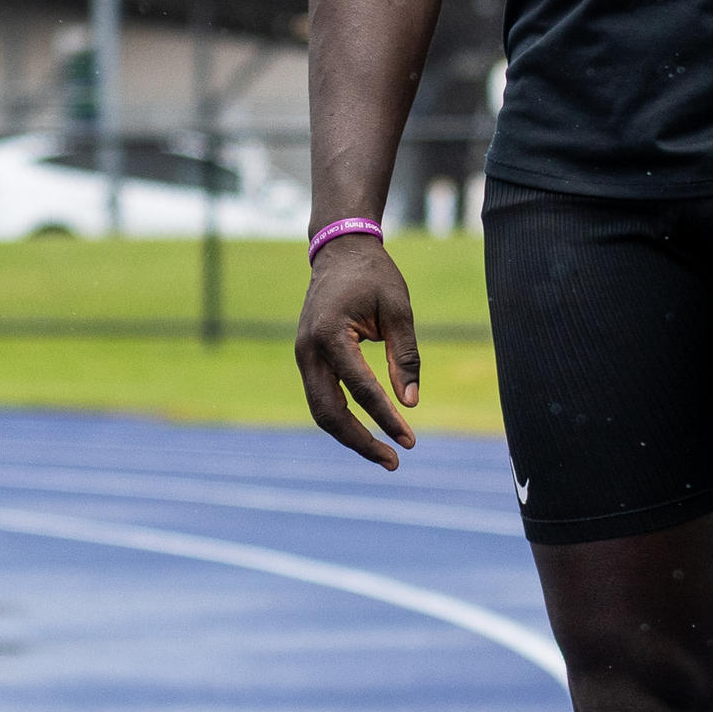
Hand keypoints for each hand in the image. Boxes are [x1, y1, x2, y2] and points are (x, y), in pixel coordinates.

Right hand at [294, 235, 421, 467]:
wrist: (339, 250)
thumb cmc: (373, 276)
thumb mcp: (398, 310)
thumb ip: (404, 356)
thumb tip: (410, 403)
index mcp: (330, 335)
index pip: (361, 389)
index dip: (386, 418)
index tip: (410, 440)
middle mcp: (308, 350)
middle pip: (329, 412)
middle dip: (361, 441)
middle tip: (394, 460)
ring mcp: (302, 355)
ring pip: (321, 410)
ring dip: (349, 435)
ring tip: (383, 453)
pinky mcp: (307, 358)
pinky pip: (321, 397)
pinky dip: (342, 417)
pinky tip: (367, 430)